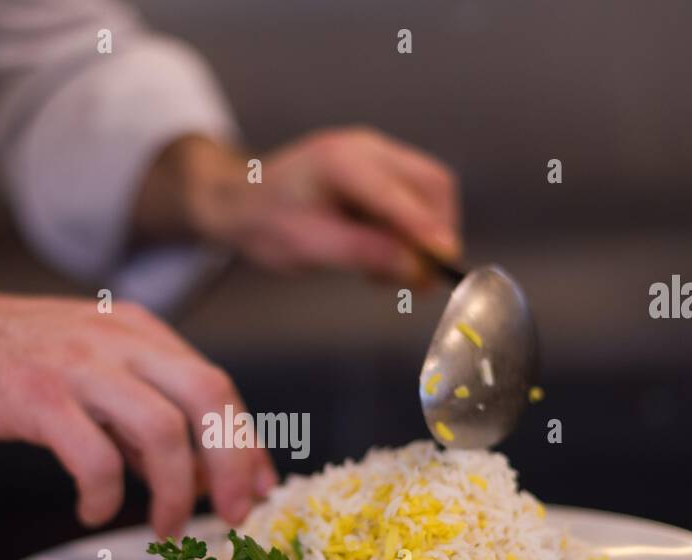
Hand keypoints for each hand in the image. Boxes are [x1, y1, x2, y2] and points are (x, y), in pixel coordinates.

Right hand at [0, 287, 276, 537]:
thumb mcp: (91, 371)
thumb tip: (196, 474)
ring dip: (174, 490)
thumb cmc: (8, 360)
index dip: (246, 443)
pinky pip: (93, 456)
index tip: (258, 490)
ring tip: (162, 526)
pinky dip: (104, 493)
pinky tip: (92, 509)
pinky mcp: (36, 395)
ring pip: (164, 429)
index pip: (217, 386)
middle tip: (232, 515)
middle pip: (210, 397)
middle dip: (233, 464)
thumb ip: (142, 416)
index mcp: (140, 332)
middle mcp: (120, 341)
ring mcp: (79, 365)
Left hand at [141, 129, 461, 281]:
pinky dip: (413, 229)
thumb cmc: (266, 223)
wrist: (243, 201)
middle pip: (431, 184)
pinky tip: (383, 254)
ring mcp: (376, 153)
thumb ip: (363, 253)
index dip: (427, 230)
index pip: (400, 195)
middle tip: (419, 279)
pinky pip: (415, 196)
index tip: (448, 260)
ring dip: (425, 234)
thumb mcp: (308, 247)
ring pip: (430, 191)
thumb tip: (416, 268)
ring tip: (390, 271)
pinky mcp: (380, 168)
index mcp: (341, 161)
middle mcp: (366, 147)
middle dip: (435, 232)